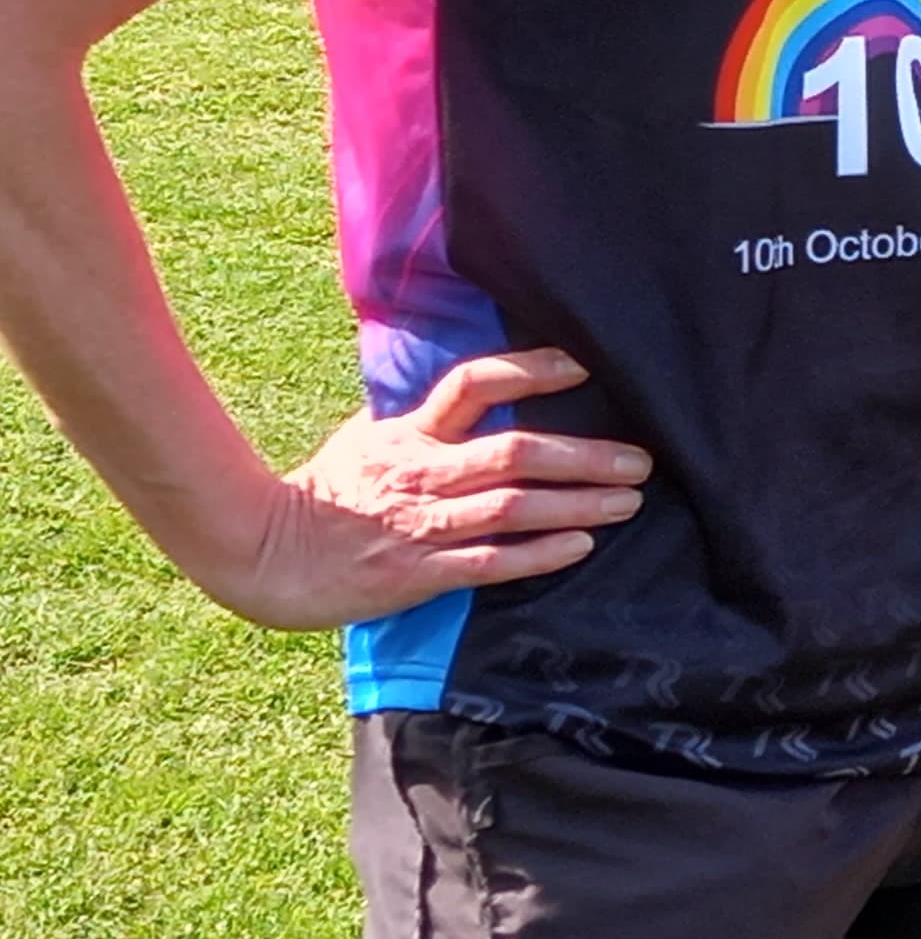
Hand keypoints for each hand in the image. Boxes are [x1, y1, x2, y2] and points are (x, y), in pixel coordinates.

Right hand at [214, 349, 646, 630]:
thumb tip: (473, 387)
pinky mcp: (418, 574)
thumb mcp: (368, 436)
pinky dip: (537, 556)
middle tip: (640, 458)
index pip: (473, 384)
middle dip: (583, 455)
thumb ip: (421, 416)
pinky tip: (580, 547)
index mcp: (410, 434)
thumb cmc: (325, 491)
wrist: (264, 556)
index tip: (583, 364)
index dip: (529, 370)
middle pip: (513, 452)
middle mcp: (422, 474)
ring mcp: (421, 524)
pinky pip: (489, 563)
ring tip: (629, 500)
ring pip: (512, 507)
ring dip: (577, 504)